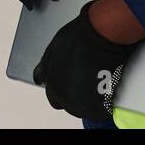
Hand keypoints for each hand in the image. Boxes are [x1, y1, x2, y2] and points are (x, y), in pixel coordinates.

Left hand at [33, 0, 136, 119]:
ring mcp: (86, 104)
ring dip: (88, 99)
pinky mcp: (103, 105)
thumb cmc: (79, 37)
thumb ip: (45, 67)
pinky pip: (100, 110)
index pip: (54, 99)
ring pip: (85, 109)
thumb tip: (39, 78)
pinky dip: (102, 103)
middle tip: (84, 79)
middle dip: (75, 94)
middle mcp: (68, 99)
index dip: (63, 89)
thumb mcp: (53, 48)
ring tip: (96, 82)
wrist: (103, 34)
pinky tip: (106, 88)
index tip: (71, 82)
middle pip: (70, 105)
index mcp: (54, 86)